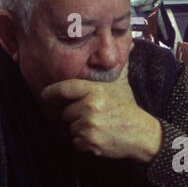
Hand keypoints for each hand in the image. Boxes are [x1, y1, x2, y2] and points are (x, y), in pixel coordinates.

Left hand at [40, 63, 162, 162]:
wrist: (143, 135)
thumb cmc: (128, 108)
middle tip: (93, 116)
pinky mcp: (90, 142)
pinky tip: (98, 137)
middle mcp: (90, 106)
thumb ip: (118, 66)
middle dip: (75, 115)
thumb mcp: (122, 83)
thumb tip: (131, 43)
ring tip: (98, 126)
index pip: (65, 89)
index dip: (51, 92)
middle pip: (66, 113)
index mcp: (95, 90)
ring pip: (70, 128)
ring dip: (80, 130)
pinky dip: (84, 143)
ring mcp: (89, 125)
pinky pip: (75, 142)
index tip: (44, 94)